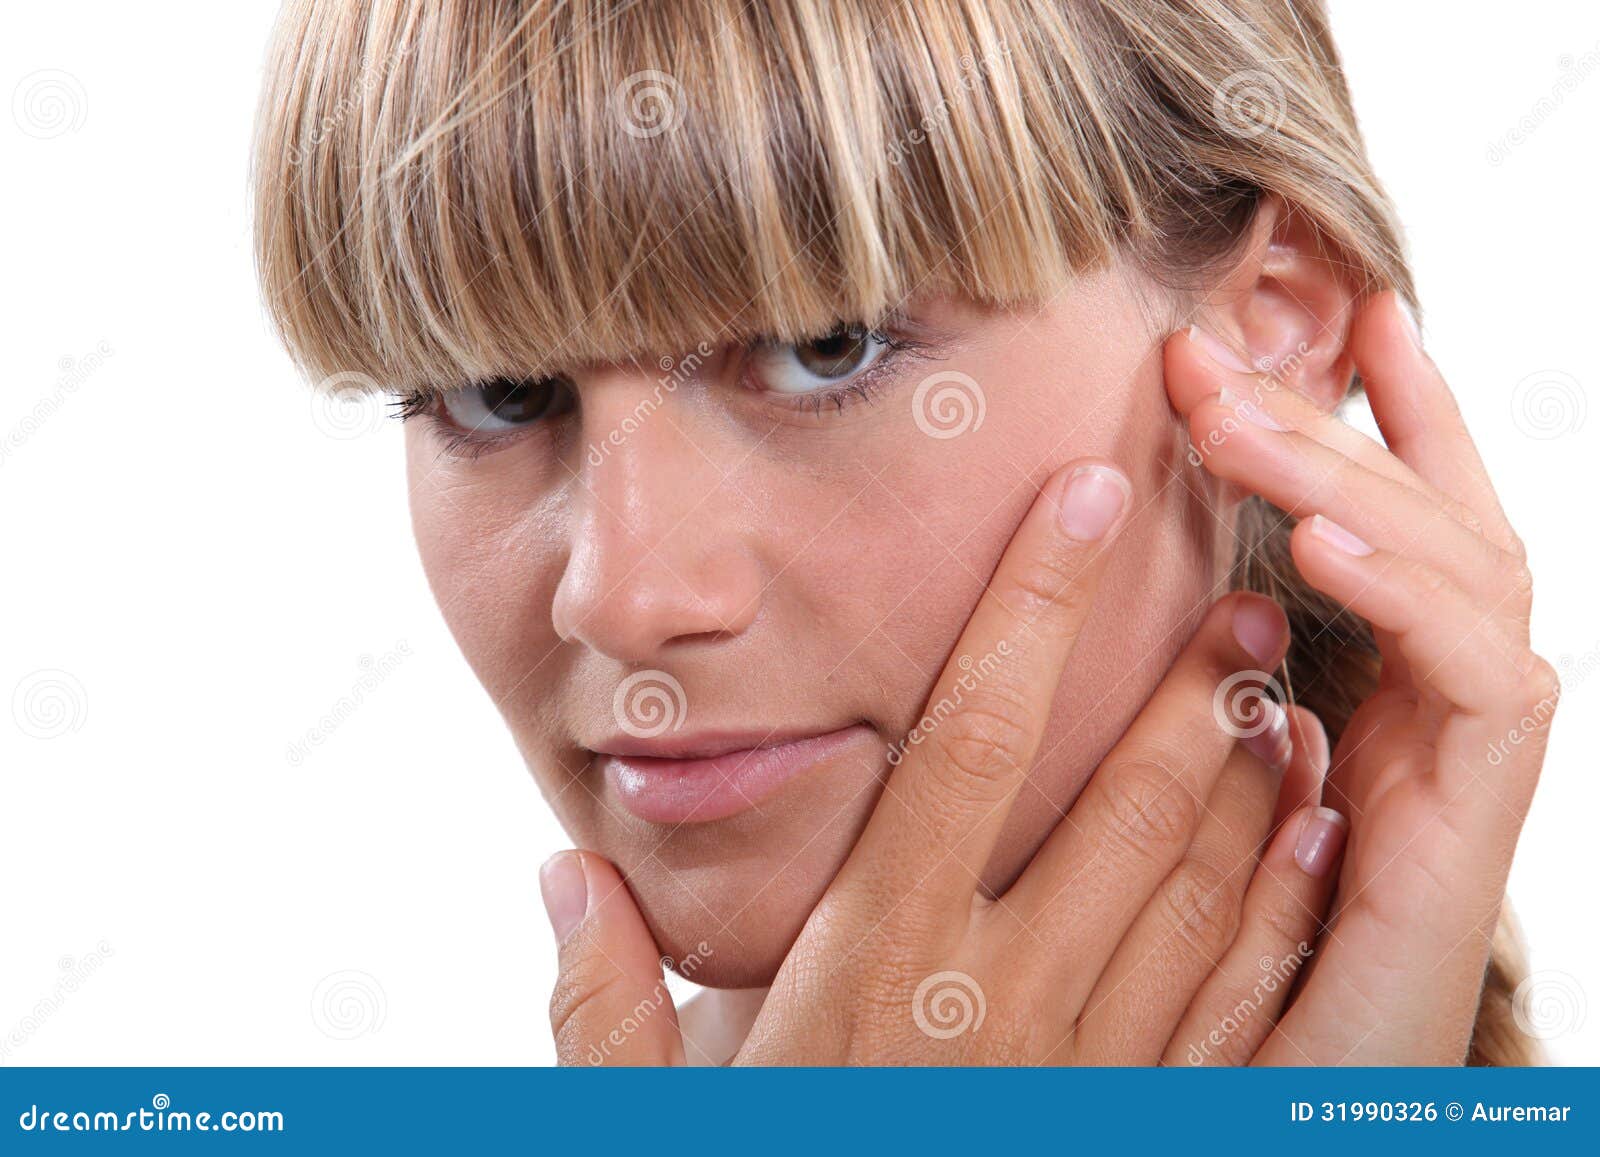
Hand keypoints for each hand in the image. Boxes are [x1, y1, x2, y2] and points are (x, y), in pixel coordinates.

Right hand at [538, 459, 1346, 1064]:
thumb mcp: (651, 1117)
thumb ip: (599, 1002)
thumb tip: (557, 872)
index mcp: (877, 956)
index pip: (967, 739)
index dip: (1026, 609)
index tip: (1081, 500)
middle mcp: (995, 993)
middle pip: (1117, 802)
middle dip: (1182, 683)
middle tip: (1235, 586)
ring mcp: (1084, 1064)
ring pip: (1197, 887)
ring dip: (1247, 775)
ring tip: (1278, 677)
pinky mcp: (1136, 1118)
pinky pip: (1233, 1001)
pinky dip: (1283, 906)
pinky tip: (1311, 831)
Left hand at [1167, 293, 1558, 1063]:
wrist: (1264, 1126)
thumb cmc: (1187, 1001)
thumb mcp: (1173, 831)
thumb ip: (1189, 727)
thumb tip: (1166, 623)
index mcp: (1369, 714)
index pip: (1389, 538)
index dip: (1375, 427)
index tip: (1329, 326)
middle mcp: (1429, 731)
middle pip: (1426, 533)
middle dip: (1336, 425)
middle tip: (1225, 343)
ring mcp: (1459, 778)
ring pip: (1463, 581)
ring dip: (1357, 478)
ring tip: (1243, 408)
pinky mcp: (1466, 841)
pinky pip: (1473, 690)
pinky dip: (1412, 600)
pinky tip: (1324, 543)